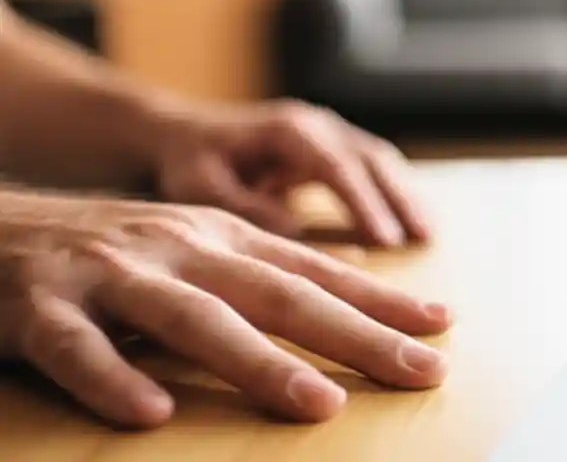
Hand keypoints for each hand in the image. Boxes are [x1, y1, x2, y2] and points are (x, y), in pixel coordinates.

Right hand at [0, 191, 450, 427]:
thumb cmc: (109, 254)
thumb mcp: (191, 254)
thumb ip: (256, 279)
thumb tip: (345, 312)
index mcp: (218, 237)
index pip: (316, 271)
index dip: (380, 299)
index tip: (441, 326)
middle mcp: (177, 247)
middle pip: (279, 293)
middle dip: (358, 335)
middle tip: (423, 370)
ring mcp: (110, 274)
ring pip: (192, 320)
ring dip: (257, 363)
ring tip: (317, 404)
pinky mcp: (37, 308)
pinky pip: (76, 351)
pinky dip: (112, 380)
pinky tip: (151, 415)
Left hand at [152, 100, 426, 245]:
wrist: (183, 132)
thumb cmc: (189, 162)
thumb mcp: (201, 187)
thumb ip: (246, 207)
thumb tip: (295, 232)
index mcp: (287, 129)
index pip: (336, 166)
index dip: (364, 203)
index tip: (386, 240)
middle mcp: (317, 123)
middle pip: (371, 159)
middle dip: (401, 199)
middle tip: (426, 239)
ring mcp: (330, 131)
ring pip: (380, 160)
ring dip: (407, 196)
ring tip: (429, 235)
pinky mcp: (335, 146)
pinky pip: (375, 167)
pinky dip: (398, 193)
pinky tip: (416, 222)